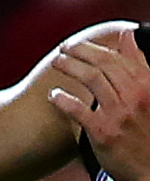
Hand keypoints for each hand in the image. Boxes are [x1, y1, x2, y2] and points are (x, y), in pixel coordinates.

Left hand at [52, 31, 149, 180]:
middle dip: (81, 52)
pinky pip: (78, 110)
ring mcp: (119, 113)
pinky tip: (53, 95)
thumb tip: (127, 36)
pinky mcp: (102, 132)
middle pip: (105, 64)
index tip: (81, 45)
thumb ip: (139, 67)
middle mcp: (135, 95)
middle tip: (64, 49)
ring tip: (58, 62)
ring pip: (92, 79)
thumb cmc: (148, 131)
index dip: (98, 47)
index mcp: (148, 84)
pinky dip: (63, 99)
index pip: (122, 57)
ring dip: (71, 67)